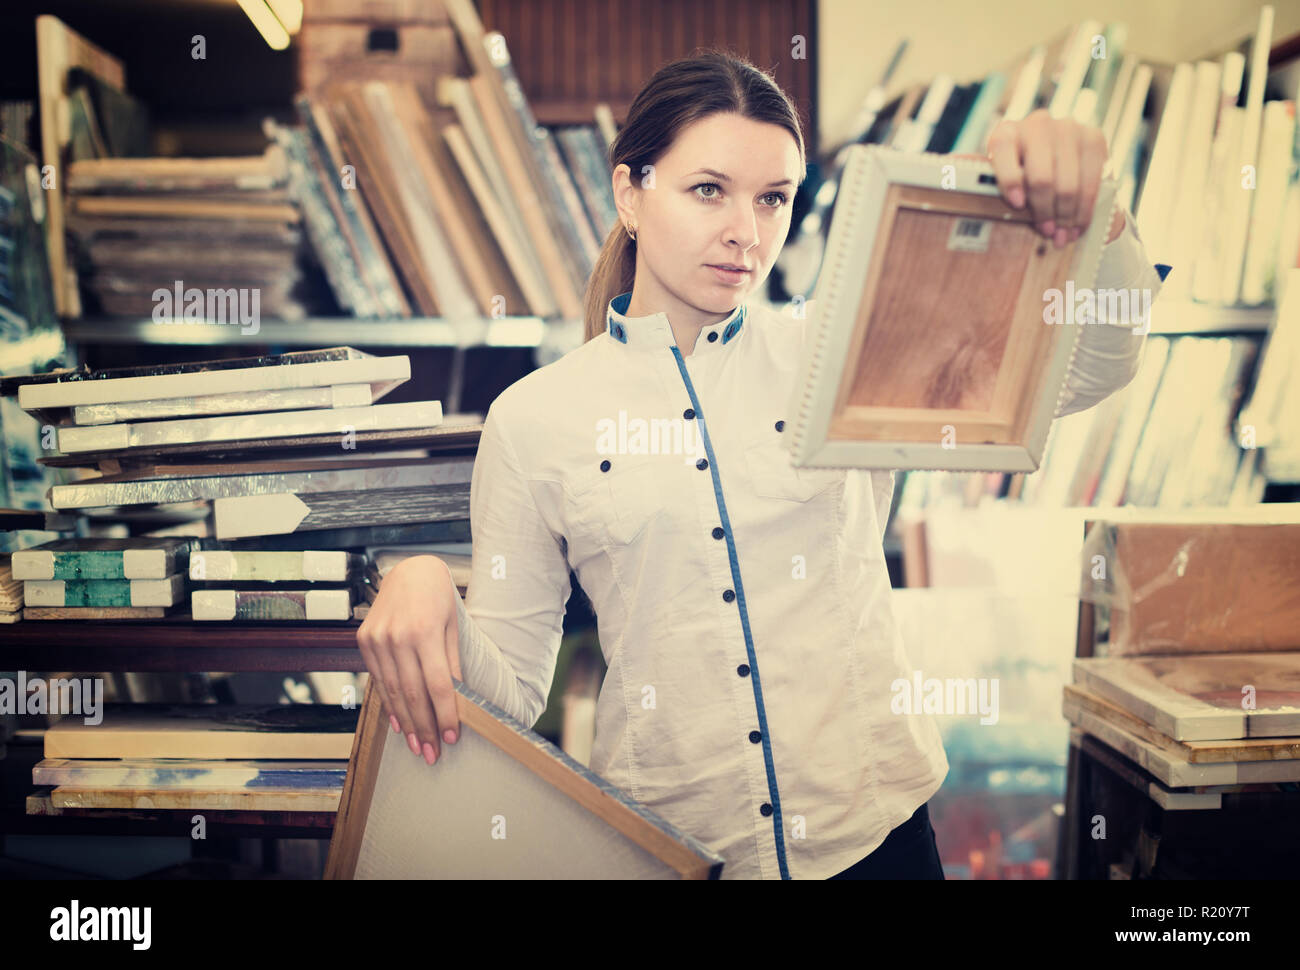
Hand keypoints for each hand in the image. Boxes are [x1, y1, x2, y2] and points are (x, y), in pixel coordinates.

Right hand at [356, 555, 463, 765]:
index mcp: (423, 631)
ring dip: (406, 723)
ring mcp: (376, 639)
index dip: (444, 715)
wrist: (409, 571)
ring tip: (417, 746)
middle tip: (432, 754)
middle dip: (424, 728)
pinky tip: (399, 724)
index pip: (436, 684)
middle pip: (412, 693)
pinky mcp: (364, 641)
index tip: (452, 737)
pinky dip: (389, 704)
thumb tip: (456, 702)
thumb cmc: (438, 599)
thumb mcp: (452, 626)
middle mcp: (396, 636)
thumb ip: (452, 664)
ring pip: (392, 691)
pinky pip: (379, 680)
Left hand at [956, 108, 1124, 246]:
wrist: (1060, 162)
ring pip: (1068, 182)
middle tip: (1045, 232)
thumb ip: (981, 181)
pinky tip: (1078, 226)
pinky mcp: (1093, 137)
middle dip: (1043, 210)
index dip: (1010, 178)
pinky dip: (1084, 209)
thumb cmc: (1020, 177)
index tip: (1017, 205)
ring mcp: (1067, 128)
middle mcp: (1037, 124)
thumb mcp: (999, 178)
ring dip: (1065, 216)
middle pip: (1041, 176)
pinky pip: (1093, 180)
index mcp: (1006, 132)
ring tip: (1061, 236)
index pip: (1003, 148)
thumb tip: (950, 171)